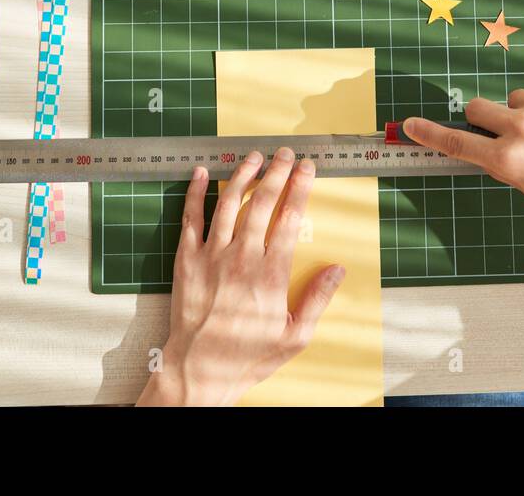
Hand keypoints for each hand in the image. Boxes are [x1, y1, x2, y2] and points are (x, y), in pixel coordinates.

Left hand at [136, 148, 345, 405]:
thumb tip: (338, 269)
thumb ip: (318, 300)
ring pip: (228, 203)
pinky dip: (194, 193)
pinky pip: (190, 218)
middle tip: (285, 153)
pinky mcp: (186, 260)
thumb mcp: (294, 336)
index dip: (300, 188)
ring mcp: (211, 256)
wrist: (199, 370)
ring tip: (254, 157)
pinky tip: (199, 173)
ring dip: (242, 175)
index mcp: (270, 274)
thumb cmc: (247, 356)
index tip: (307, 168)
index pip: (290, 219)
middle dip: (276, 173)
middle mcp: (241, 258)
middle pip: (262, 203)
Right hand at [402, 83, 523, 213]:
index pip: (456, 143)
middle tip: (502, 130)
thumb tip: (487, 148)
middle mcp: (520, 129)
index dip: (429, 133)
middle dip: (484, 118)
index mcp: (509, 160)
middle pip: (477, 108)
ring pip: (513, 99)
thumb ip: (504, 164)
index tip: (411, 124)